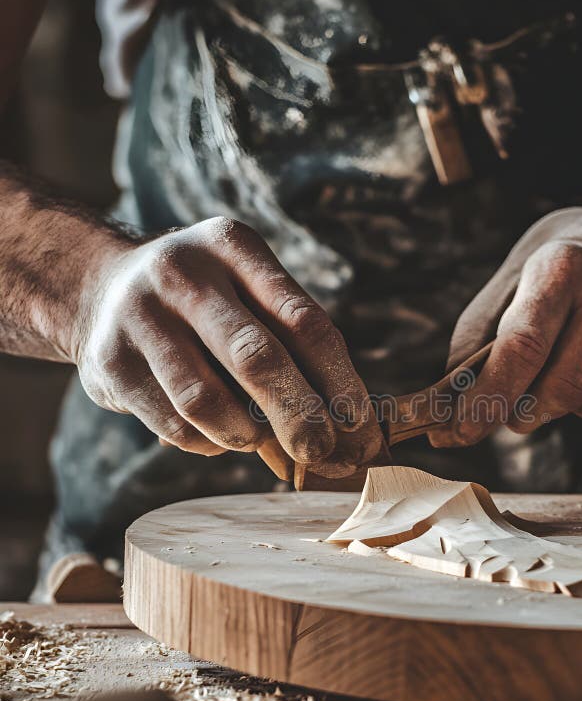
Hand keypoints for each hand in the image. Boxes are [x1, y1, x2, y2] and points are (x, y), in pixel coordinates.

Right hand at [73, 217, 381, 471]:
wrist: (103, 289)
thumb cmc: (207, 302)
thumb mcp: (250, 290)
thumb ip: (295, 341)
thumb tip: (349, 426)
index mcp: (234, 247)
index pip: (304, 321)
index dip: (340, 382)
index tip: (360, 426)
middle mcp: (183, 272)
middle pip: (257, 357)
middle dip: (300, 417)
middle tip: (322, 453)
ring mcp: (139, 315)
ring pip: (206, 400)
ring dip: (248, 434)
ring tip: (262, 438)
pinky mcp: (110, 361)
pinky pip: (174, 424)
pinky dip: (209, 442)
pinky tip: (220, 435)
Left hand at [436, 206, 581, 445]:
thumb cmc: (560, 268)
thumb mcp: (508, 283)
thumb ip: (474, 345)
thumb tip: (447, 417)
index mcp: (563, 265)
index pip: (523, 346)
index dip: (490, 397)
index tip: (462, 431)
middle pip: (562, 388)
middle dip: (523, 414)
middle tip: (509, 413)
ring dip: (559, 408)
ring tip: (559, 370)